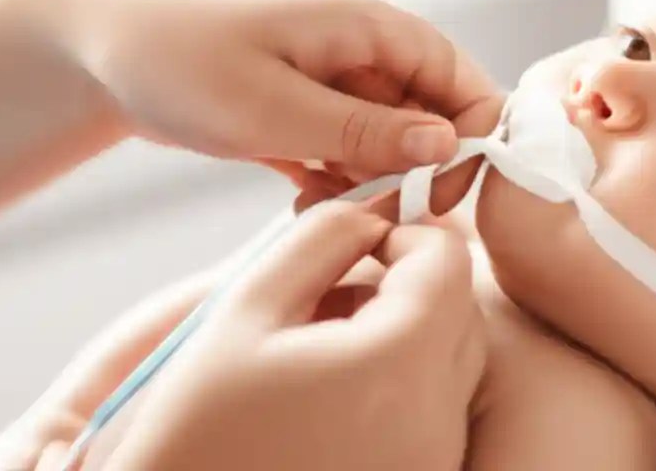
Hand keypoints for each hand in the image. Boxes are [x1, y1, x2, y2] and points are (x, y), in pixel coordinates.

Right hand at [0, 202, 484, 470]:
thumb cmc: (197, 431)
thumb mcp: (244, 312)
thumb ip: (319, 239)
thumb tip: (372, 209)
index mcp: (397, 367)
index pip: (448, 257)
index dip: (402, 232)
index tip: (349, 246)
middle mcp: (435, 421)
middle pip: (458, 311)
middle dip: (403, 284)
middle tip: (323, 296)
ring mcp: (434, 460)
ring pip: (450, 361)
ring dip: (400, 334)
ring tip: (315, 349)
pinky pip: (435, 413)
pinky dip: (398, 386)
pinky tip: (328, 398)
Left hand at [38, 0, 500, 175]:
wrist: (86, 40)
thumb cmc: (176, 57)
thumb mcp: (271, 107)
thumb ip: (362, 131)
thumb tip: (447, 146)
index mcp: (368, 26)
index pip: (463, 81)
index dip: (467, 142)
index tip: (432, 197)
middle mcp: (359, 47)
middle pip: (429, 116)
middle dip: (411, 173)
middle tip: (367, 217)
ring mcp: (328, 76)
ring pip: (386, 140)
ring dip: (368, 183)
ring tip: (319, 210)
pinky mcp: (298, 104)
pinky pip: (343, 148)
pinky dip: (333, 179)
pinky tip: (299, 201)